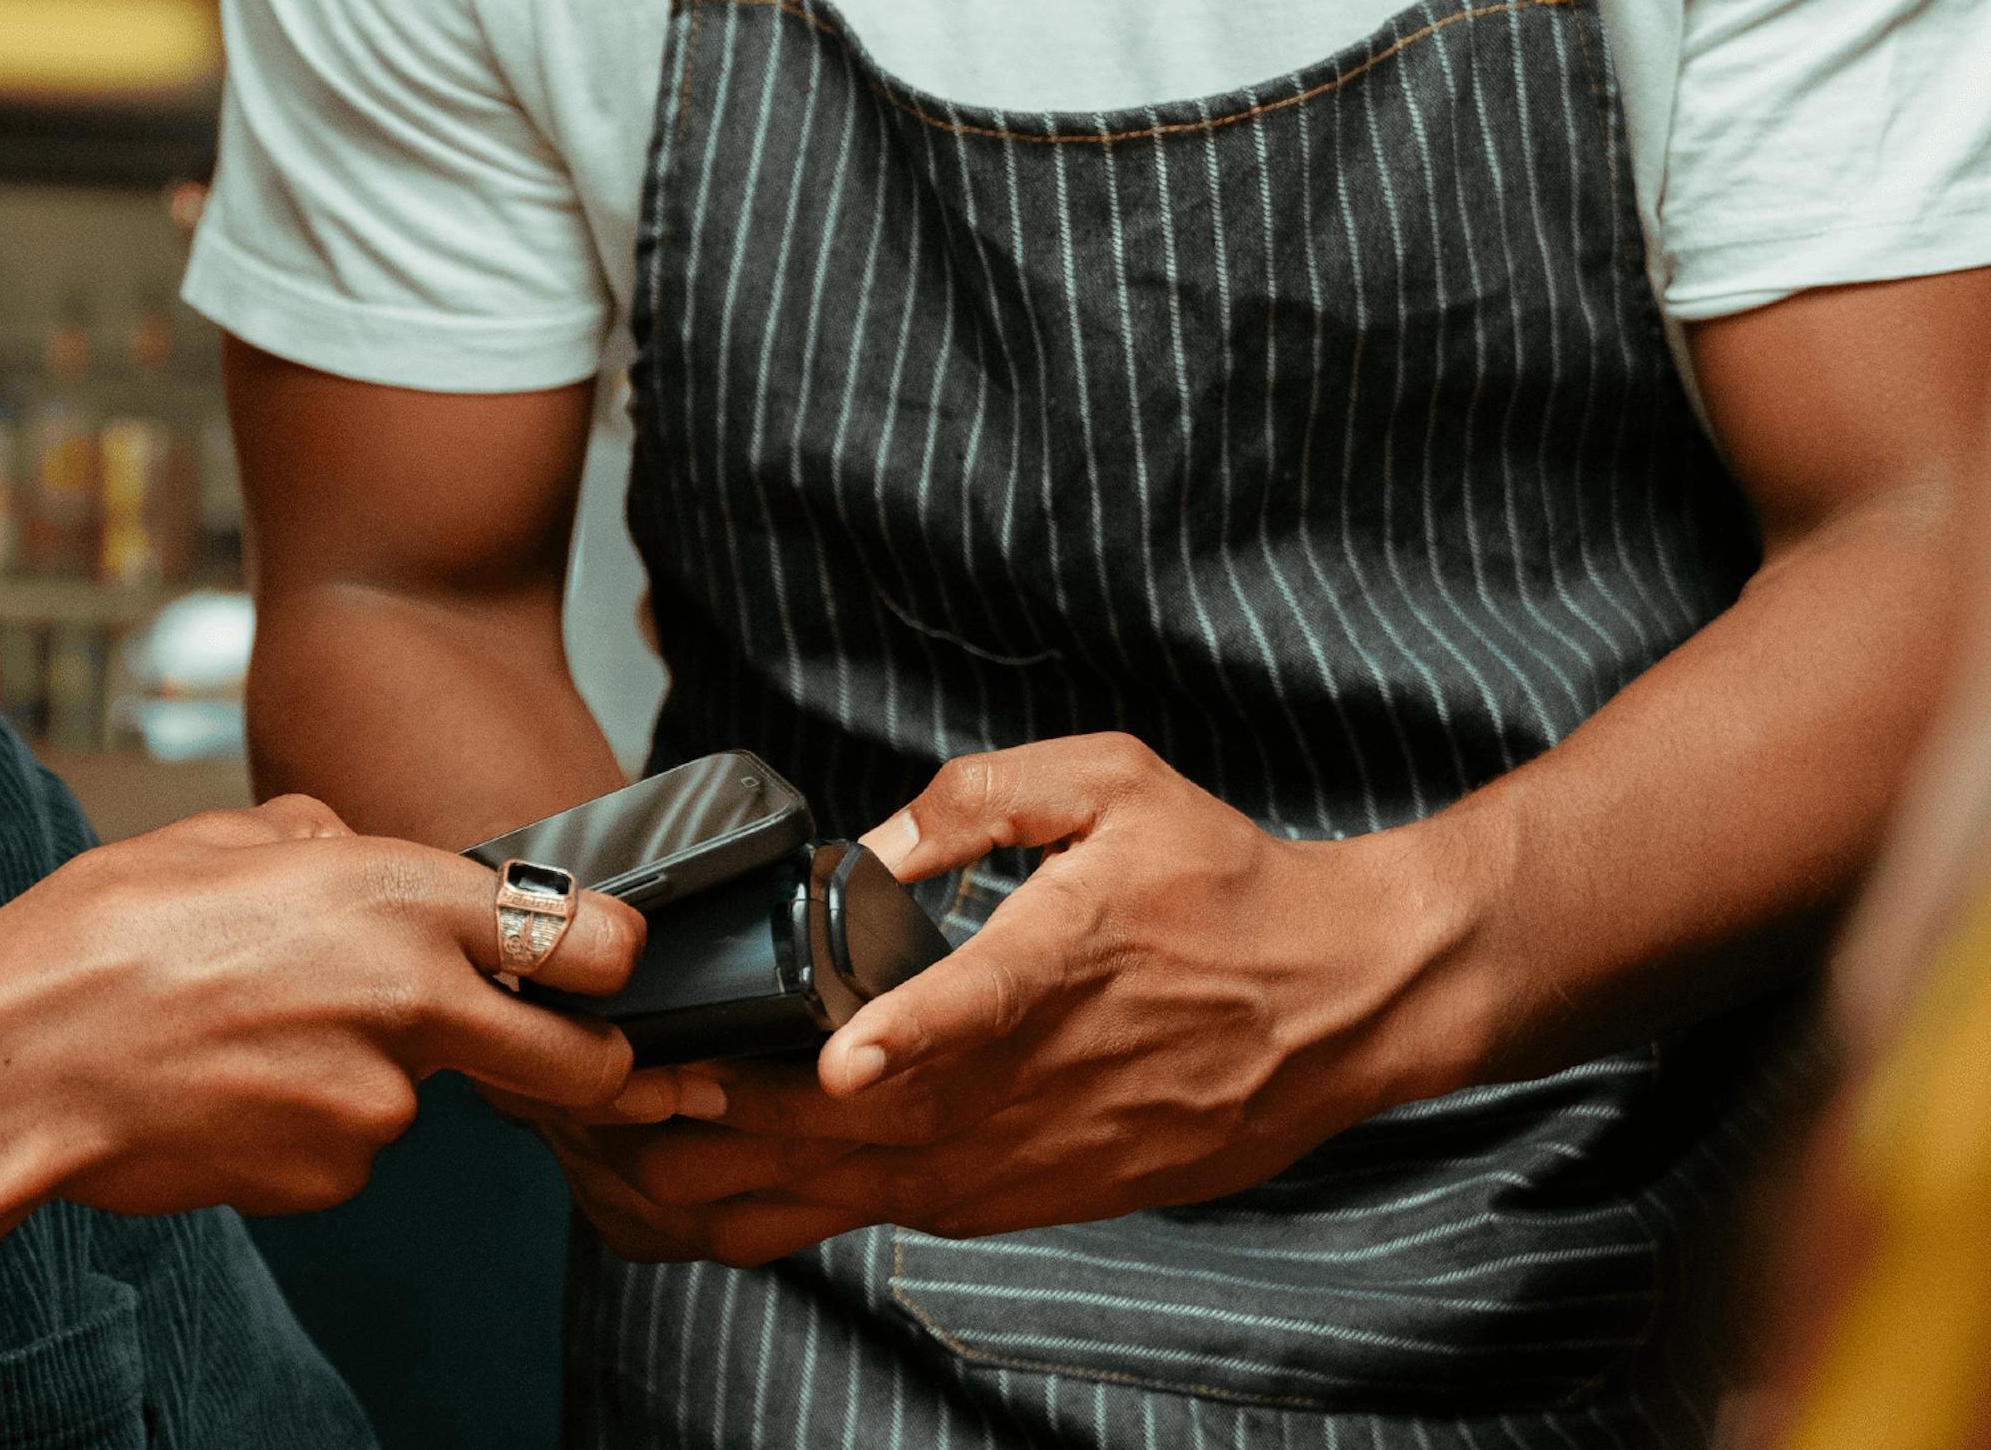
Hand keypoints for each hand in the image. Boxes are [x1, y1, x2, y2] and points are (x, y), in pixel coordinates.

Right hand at [0, 795, 668, 1219]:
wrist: (20, 1059)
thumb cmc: (104, 936)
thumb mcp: (219, 838)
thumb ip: (317, 840)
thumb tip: (343, 848)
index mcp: (397, 893)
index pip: (580, 933)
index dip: (609, 957)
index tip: (610, 970)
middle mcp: (413, 996)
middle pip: (568, 1058)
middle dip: (583, 1065)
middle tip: (563, 1058)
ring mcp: (379, 1101)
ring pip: (415, 1096)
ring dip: (365, 1077)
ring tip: (250, 1040)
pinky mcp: (332, 1174)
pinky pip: (346, 1150)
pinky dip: (305, 1129)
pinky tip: (229, 1094)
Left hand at [515, 735, 1485, 1265]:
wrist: (1348, 998)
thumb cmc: (1224, 879)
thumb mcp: (1115, 781)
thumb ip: (983, 795)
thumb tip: (865, 846)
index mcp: (1068, 958)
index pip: (982, 1003)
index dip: (907, 1032)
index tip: (838, 1057)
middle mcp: (1049, 1073)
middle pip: (887, 1117)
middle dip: (755, 1112)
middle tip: (646, 1088)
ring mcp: (1047, 1149)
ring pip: (885, 1187)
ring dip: (765, 1173)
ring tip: (649, 1146)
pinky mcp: (1050, 1195)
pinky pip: (916, 1214)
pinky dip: (820, 1208)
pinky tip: (732, 1187)